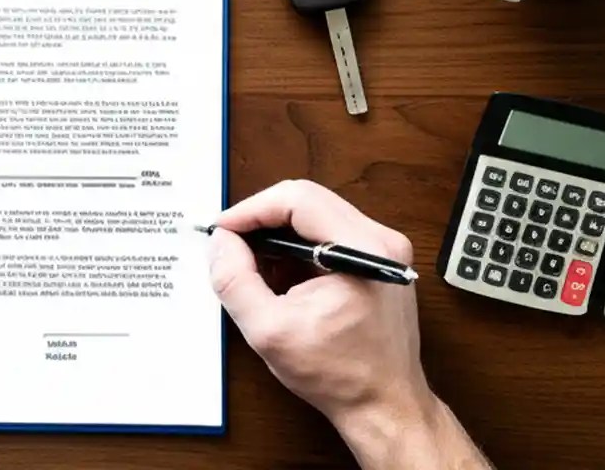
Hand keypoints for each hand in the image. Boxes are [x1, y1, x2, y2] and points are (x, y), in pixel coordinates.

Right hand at [206, 180, 426, 423]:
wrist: (384, 405)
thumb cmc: (339, 375)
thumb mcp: (269, 331)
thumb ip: (235, 280)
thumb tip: (220, 242)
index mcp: (363, 250)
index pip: (297, 200)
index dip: (250, 210)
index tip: (221, 231)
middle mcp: (380, 240)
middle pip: (306, 202)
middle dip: (261, 221)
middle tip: (230, 247)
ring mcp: (382, 249)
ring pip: (314, 217)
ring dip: (277, 237)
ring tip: (255, 271)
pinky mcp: (376, 261)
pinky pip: (326, 236)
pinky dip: (295, 250)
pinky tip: (281, 280)